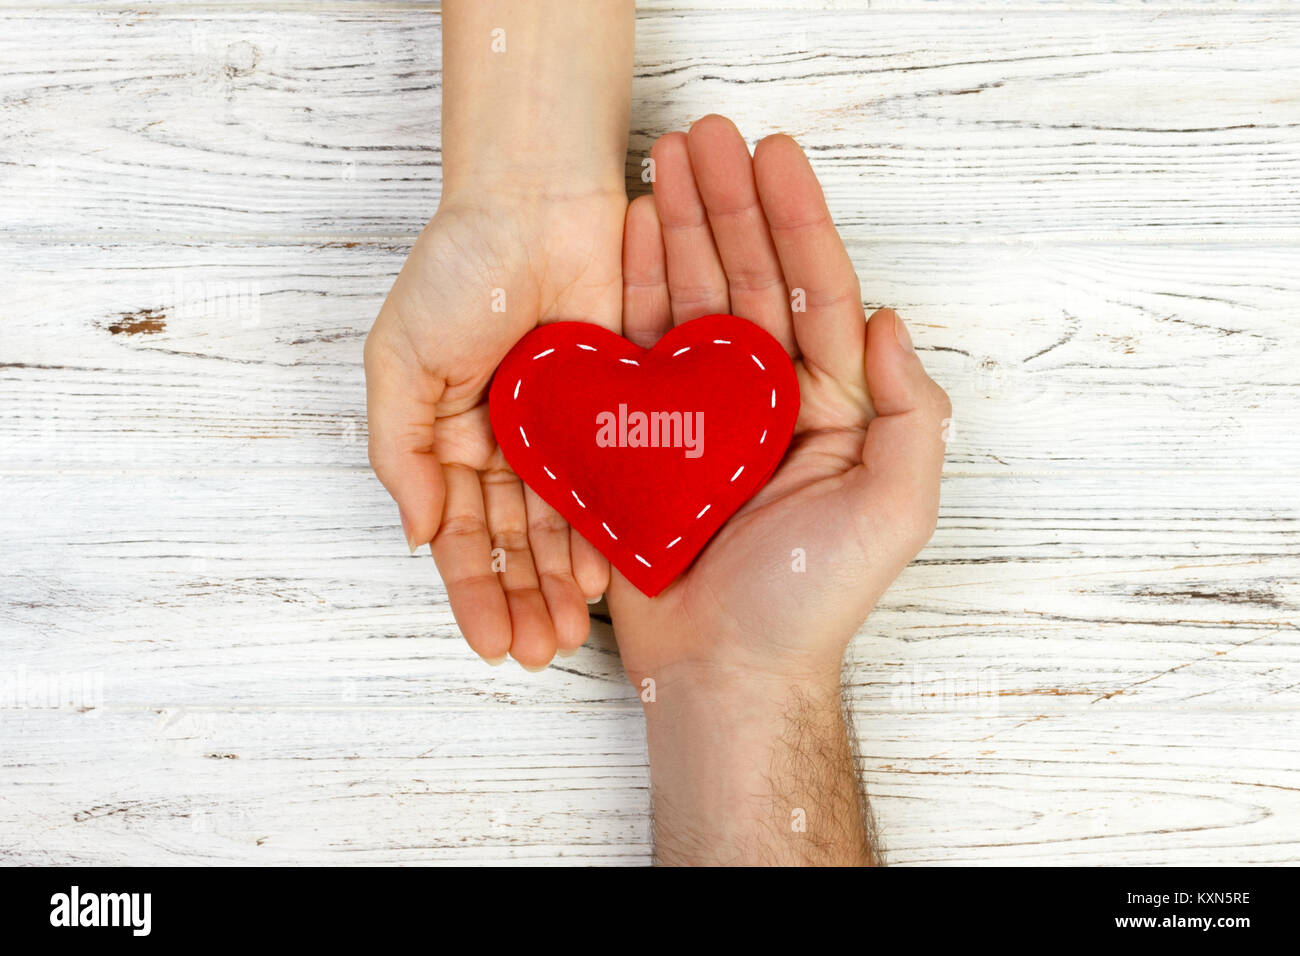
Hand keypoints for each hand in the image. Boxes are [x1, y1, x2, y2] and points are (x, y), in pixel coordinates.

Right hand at [364, 187, 624, 666]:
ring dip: (558, 583)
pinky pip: (608, 482)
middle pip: (510, 542)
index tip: (487, 645)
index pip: (457, 533)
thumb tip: (414, 533)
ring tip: (568, 637)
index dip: (471, 591)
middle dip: (519, 602)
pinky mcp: (613, 409)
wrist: (535, 202)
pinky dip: (602, 529)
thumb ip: (399, 450)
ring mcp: (561, 430)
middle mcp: (506, 443)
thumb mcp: (399, 362)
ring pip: (560, 524)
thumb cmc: (456, 271)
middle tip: (534, 657)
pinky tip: (602, 576)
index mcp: (449, 437)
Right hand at [610, 115, 950, 689]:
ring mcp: (704, 414)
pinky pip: (640, 352)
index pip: (817, 292)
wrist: (722, 672)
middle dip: (727, 204)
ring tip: (658, 165)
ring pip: (691, 301)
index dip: (797, 220)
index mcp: (831, 406)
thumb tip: (893, 321)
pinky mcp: (647, 437)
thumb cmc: (809, 601)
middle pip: (748, 280)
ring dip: (678, 230)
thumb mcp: (894, 508)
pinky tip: (625, 239)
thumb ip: (912, 414)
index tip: (773, 154)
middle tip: (700, 135)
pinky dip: (632, 292)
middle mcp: (767, 399)